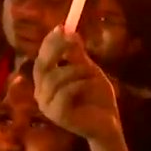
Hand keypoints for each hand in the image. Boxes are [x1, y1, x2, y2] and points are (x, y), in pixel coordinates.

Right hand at [33, 27, 120, 143]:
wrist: (109, 124)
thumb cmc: (98, 99)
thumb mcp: (89, 71)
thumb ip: (77, 55)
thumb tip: (69, 31)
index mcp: (47, 84)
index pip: (41, 59)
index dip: (49, 43)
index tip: (61, 27)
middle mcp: (42, 94)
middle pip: (42, 66)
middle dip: (57, 49)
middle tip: (72, 39)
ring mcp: (47, 106)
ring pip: (55, 77)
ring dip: (77, 70)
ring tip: (92, 73)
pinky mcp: (57, 115)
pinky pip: (65, 91)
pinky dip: (80, 84)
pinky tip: (91, 85)